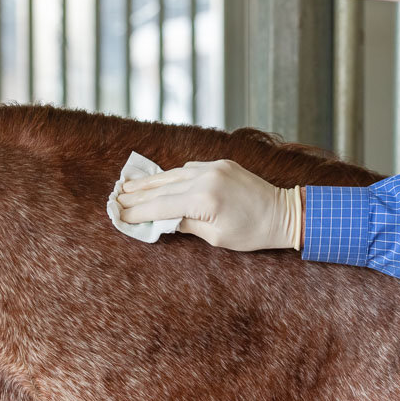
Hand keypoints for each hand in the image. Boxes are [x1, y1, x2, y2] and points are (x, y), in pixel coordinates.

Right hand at [117, 159, 301, 250]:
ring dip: (151, 181)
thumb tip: (162, 220)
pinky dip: (173, 176)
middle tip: (114, 198)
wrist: (284, 213)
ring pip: (174, 174)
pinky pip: (190, 169)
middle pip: (162, 187)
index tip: (118, 215)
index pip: (161, 207)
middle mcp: (206, 177)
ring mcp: (214, 167)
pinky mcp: (222, 163)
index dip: (137, 212)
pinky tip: (159, 181)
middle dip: (137, 194)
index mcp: (204, 200)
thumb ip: (186, 225)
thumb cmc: (252, 233)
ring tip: (128, 186)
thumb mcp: (215, 237)